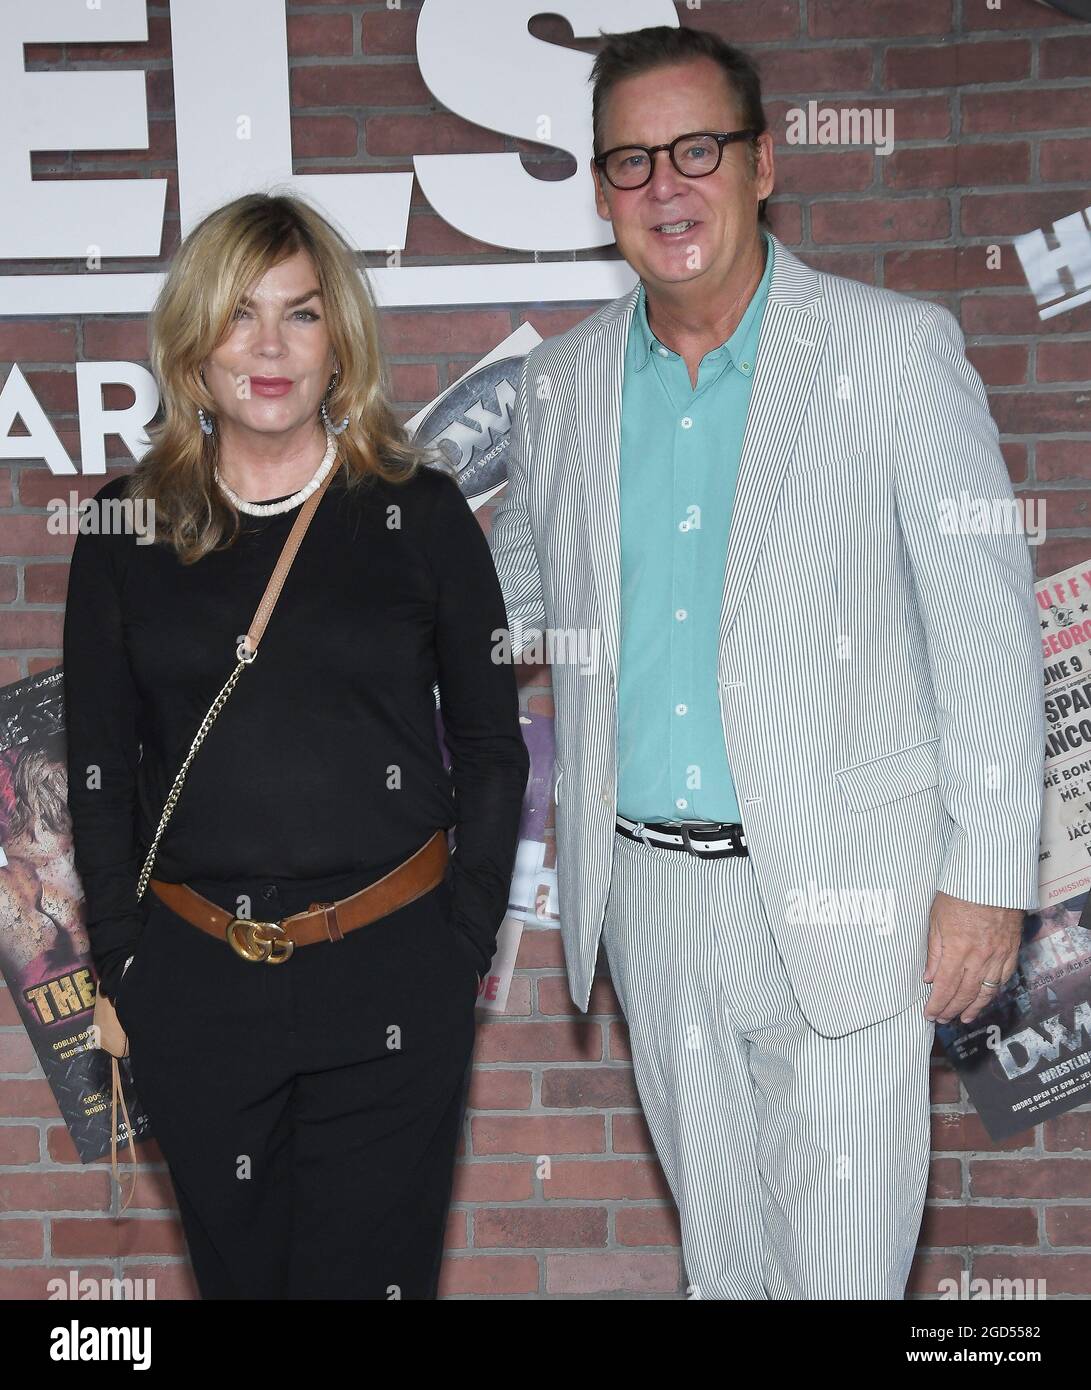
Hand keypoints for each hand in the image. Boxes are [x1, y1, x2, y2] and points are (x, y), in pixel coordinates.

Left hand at [922, 891, 1022, 1023]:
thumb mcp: (936, 918)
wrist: (992, 879)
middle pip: (965, 993)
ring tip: (964, 1018)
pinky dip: (993, 992)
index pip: (945, 986)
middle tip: (942, 1019)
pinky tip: (985, 998)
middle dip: (952, 1009)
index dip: (937, 1004)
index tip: (929, 1014)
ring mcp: (998, 956)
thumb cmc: (959, 894)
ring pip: (986, 991)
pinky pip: (1003, 979)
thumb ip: (934, 951)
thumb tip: (929, 978)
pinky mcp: (1011, 951)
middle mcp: (979, 957)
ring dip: (974, 1007)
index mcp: (957, 949)